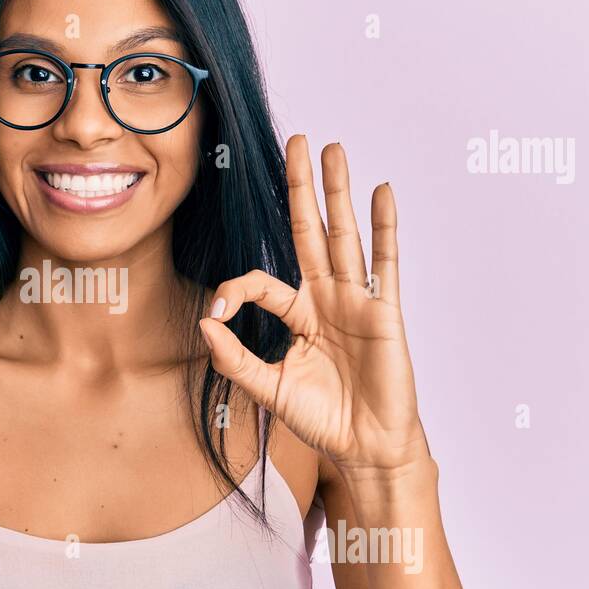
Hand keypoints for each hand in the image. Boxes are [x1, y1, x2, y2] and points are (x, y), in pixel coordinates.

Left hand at [200, 135, 429, 478]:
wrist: (365, 447)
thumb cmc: (322, 420)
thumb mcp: (268, 389)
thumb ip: (236, 359)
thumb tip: (205, 325)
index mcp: (298, 315)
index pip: (262, 282)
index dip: (236, 290)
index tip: (219, 314)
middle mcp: (326, 299)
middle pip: (309, 232)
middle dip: (301, 188)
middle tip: (295, 141)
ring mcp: (356, 301)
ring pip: (344, 235)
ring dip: (338, 192)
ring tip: (333, 149)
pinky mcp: (384, 312)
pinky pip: (384, 262)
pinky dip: (384, 227)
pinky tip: (382, 192)